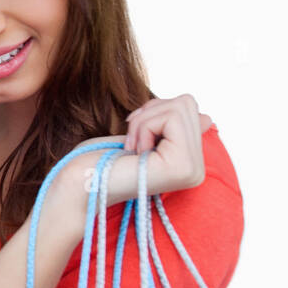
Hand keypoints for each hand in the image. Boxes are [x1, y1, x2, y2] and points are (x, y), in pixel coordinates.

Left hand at [51, 94, 211, 225]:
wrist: (80, 184)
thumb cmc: (99, 160)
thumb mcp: (142, 135)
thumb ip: (172, 126)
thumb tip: (207, 118)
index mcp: (189, 162)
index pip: (189, 108)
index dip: (155, 111)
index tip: (135, 135)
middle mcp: (197, 169)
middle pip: (187, 103)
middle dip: (149, 112)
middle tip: (131, 141)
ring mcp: (193, 170)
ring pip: (181, 107)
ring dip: (144, 121)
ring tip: (132, 148)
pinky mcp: (183, 166)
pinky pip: (171, 118)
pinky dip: (144, 127)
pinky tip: (134, 153)